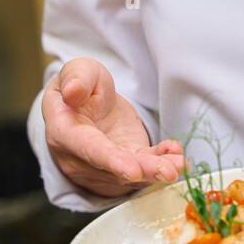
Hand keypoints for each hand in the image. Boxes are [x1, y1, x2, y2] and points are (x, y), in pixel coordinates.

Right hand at [41, 57, 183, 197]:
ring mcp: (103, 165)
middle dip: (143, 171)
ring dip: (157, 170)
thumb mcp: (78, 71)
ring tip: (178, 165)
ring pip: (131, 172)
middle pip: (114, 168)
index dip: (110, 160)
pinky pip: (143, 166)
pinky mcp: (125, 162)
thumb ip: (76, 78)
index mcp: (65, 132)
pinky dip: (162, 162)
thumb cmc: (81, 84)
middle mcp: (80, 157)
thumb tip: (72, 92)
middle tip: (168, 172)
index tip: (132, 170)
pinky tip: (178, 158)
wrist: (86, 100)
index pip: (88, 148)